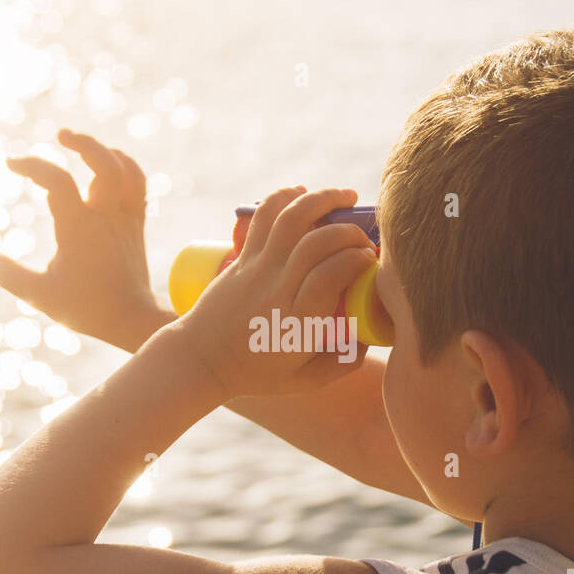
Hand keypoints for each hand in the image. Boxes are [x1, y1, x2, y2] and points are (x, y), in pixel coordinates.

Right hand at [0, 130, 164, 350]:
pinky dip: (126, 167)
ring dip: (107, 151)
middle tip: (61, 135)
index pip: (57, 181)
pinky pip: (138, 187)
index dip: (32, 164)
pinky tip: (110, 162)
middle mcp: (105, 218)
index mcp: (79, 229)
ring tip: (82, 144)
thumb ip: (10, 276)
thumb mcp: (40, 295)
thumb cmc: (85, 308)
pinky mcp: (136, 225)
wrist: (130, 319)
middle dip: (84, 143)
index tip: (11, 163)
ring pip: (127, 172)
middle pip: (105, 165)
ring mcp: (125, 219)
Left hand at [171, 185, 377, 400]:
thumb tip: (371, 335)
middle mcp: (275, 289)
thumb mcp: (304, 380)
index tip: (370, 260)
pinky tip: (302, 193)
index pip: (330, 275)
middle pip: (315, 243)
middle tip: (365, 237)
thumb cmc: (256, 372)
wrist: (201, 359)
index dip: (356, 259)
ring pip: (289, 219)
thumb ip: (342, 362)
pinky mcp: (242, 256)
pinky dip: (283, 196)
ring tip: (346, 196)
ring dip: (322, 199)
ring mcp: (255, 268)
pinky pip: (262, 216)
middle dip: (348, 231)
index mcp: (295, 321)